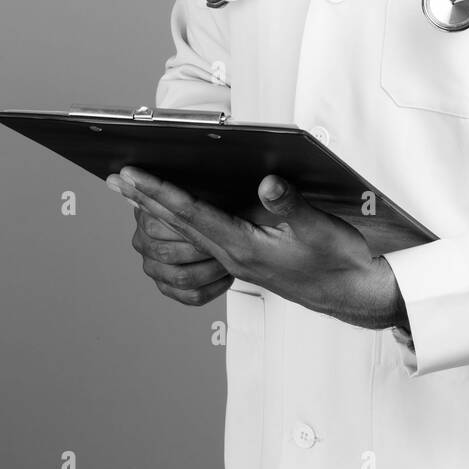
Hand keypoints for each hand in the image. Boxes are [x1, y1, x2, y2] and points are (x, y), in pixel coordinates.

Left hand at [109, 169, 408, 328]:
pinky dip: (182, 218)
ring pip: (187, 231)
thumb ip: (291, 205)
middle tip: (115, 178)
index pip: (191, 215)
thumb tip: (266, 182)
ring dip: (158, 209)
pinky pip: (204, 236)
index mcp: (244, 248)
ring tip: (134, 190)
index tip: (132, 174)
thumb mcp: (320, 229)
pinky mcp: (245, 258)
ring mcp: (237, 260)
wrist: (353, 295)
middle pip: (179, 224)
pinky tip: (175, 210)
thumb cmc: (339, 262)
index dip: (159, 192)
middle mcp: (233, 256)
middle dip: (145, 199)